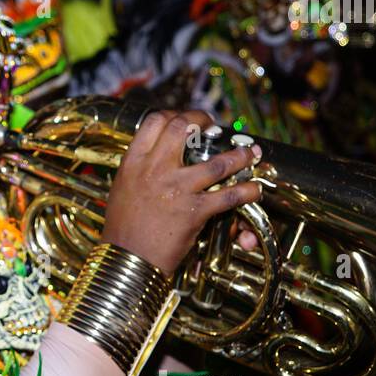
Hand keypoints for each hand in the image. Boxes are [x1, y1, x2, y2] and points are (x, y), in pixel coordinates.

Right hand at [100, 110, 262, 275]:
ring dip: (239, 155)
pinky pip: (228, 196)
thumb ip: (139, 171)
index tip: (186, 119)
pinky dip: (246, 191)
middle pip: (183, 128)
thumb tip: (154, 157)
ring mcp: (176, 188)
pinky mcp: (193, 211)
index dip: (175, 114)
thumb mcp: (121, 190)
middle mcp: (154, 170)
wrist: (125, 261)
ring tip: (250, 152)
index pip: (155, 121)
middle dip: (203, 120)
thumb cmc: (122, 231)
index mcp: (133, 163)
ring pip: (217, 162)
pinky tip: (254, 189)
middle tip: (213, 125)